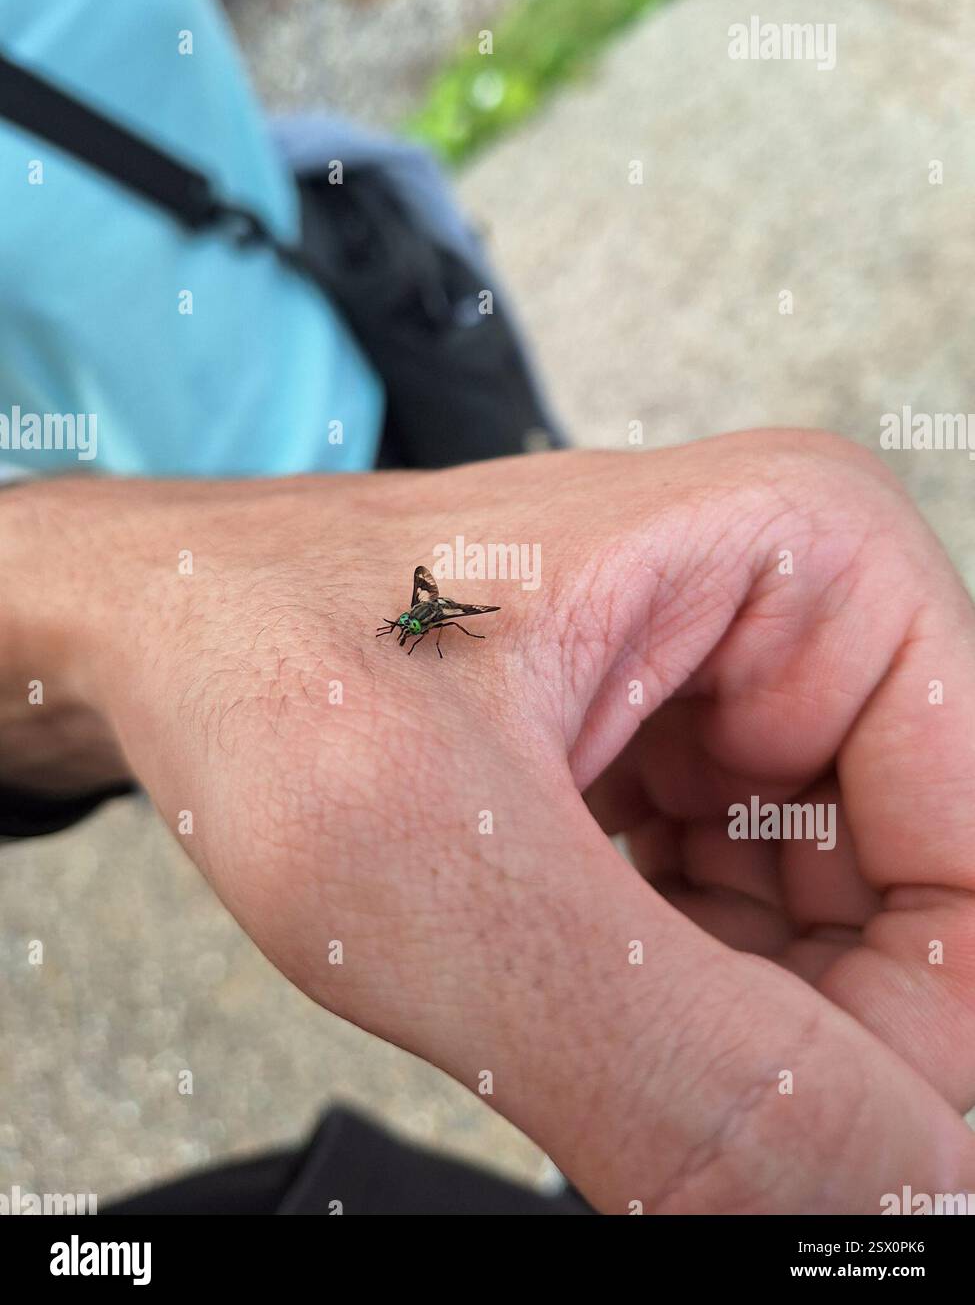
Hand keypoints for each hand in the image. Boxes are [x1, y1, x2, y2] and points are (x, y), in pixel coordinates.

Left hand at [6, 432, 973, 1212]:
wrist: (154, 635)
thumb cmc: (257, 660)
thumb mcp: (456, 874)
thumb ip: (696, 1067)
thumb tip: (909, 1196)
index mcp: (815, 564)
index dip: (917, 1055)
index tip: (808, 1170)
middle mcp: (798, 626)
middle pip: (921, 917)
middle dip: (804, 1059)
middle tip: (655, 1124)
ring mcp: (741, 709)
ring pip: (835, 956)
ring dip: (725, 1048)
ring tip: (564, 1026)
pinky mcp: (680, 780)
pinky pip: (748, 948)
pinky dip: (675, 1023)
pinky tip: (565, 1001)